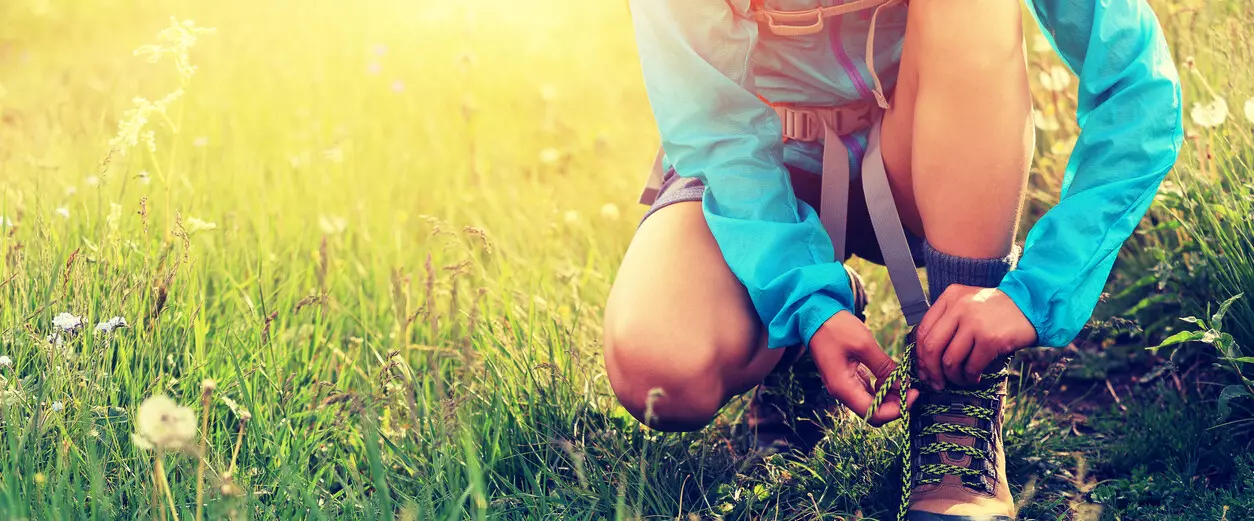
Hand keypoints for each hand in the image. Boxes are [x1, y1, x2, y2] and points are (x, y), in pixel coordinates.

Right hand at [809, 310, 918, 426]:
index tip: (912, 394)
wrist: (815, 315)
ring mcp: (844, 386)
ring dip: (890, 396)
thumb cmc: (835, 328)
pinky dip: (882, 388)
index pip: (873, 414)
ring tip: (903, 380)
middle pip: (872, 413)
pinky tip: (891, 376)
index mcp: (842, 387)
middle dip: (895, 405)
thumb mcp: (864, 344)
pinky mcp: (847, 378)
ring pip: (871, 403)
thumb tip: (903, 384)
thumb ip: (884, 366)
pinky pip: (867, 391)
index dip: (897, 410)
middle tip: (911, 389)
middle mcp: (841, 391)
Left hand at [915, 285, 1036, 389]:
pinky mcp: (990, 339)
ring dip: (952, 377)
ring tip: (959, 381)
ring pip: (950, 360)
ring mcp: (975, 322)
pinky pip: (971, 366)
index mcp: (950, 297)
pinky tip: (974, 379)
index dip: (920, 355)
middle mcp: (959, 307)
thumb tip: (926, 355)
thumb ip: (947, 320)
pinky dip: (970, 378)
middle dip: (931, 371)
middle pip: (931, 347)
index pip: (922, 330)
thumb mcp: (968, 303)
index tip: (924, 370)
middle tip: (936, 383)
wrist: (1033, 305)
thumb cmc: (997, 311)